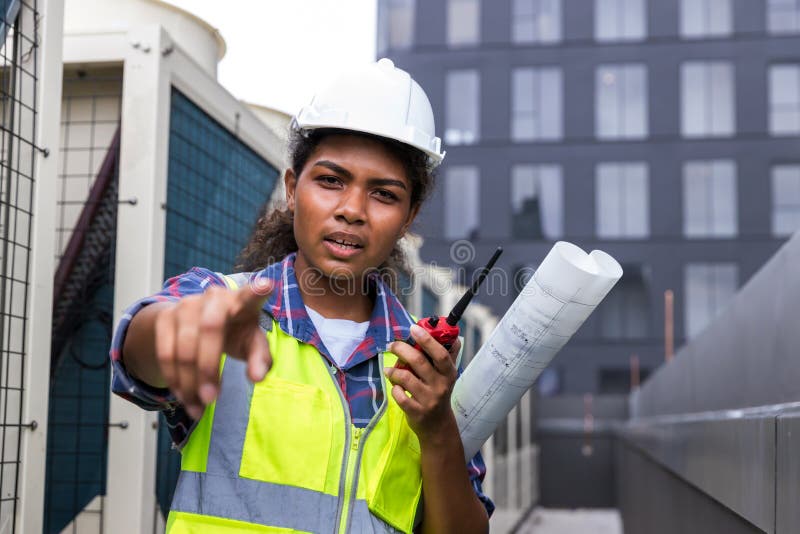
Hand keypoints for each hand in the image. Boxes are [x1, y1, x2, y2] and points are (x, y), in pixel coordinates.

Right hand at [153, 279, 272, 418]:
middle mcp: (214, 298)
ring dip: (189, 382)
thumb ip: (260, 359)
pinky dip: (174, 379)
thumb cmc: (236, 332)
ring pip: (183, 347)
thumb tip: (257, 378)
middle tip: (212, 399)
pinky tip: (184, 397)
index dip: (257, 290)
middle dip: (208, 367)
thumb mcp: (252, 344)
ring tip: (198, 408)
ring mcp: (187, 305)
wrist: (197, 322)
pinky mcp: (166, 316)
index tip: (267, 285)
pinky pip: (166, 353)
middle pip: (210, 329)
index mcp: (243, 302)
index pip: (250, 295)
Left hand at [385, 324, 460, 441]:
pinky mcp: (417, 412)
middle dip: (402, 350)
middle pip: (419, 362)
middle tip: (393, 345)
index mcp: (448, 373)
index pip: (440, 354)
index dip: (427, 340)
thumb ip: (449, 355)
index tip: (414, 328)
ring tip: (388, 369)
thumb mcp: (447, 376)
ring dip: (394, 371)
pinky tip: (395, 387)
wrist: (438, 426)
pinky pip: (400, 396)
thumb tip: (453, 336)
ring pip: (406, 379)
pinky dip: (394, 389)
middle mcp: (440, 386)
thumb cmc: (440, 393)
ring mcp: (428, 400)